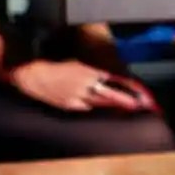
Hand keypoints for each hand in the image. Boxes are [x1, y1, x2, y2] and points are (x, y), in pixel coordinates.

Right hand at [9, 60, 148, 111]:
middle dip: (125, 99)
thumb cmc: (55, 67)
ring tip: (127, 109)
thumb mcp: (77, 65)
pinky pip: (86, 108)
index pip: (111, 80)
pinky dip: (93, 107)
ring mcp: (77, 97)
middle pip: (110, 94)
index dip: (125, 86)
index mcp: (88, 72)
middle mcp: (85, 85)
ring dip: (113, 106)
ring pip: (100, 103)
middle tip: (140, 104)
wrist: (34, 76)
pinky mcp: (69, 105)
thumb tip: (105, 78)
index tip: (138, 92)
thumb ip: (92, 73)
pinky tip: (100, 109)